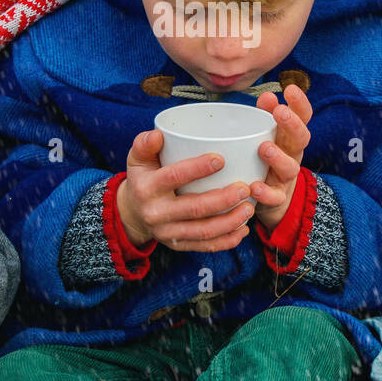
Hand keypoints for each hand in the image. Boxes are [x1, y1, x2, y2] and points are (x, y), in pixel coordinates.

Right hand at [116, 129, 252, 252]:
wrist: (132, 213)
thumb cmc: (143, 178)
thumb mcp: (137, 159)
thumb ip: (145, 144)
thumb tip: (158, 135)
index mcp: (147, 188)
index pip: (174, 177)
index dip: (197, 168)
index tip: (221, 159)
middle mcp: (156, 213)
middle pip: (194, 208)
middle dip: (223, 199)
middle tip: (245, 188)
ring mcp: (167, 233)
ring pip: (204, 231)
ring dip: (230, 222)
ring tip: (249, 209)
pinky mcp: (178, 245)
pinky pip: (205, 246)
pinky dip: (227, 240)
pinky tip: (243, 229)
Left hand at [249, 84, 312, 229]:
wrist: (275, 201)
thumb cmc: (269, 160)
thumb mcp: (269, 136)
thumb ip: (267, 116)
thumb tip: (267, 95)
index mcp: (290, 137)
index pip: (302, 117)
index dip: (300, 103)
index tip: (290, 88)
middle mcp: (293, 155)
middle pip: (301, 138)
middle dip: (292, 124)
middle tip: (280, 112)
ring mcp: (286, 177)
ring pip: (290, 167)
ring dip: (278, 157)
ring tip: (264, 148)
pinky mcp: (278, 198)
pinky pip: (275, 197)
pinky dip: (265, 192)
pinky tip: (254, 186)